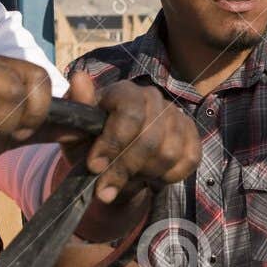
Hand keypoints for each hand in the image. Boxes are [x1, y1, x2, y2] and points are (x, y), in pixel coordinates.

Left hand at [63, 70, 198, 205]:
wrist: (117, 165)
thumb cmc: (92, 147)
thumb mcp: (75, 134)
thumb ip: (75, 110)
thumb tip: (79, 79)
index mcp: (124, 92)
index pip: (130, 112)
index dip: (113, 142)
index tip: (95, 167)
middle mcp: (153, 97)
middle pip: (149, 138)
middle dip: (124, 168)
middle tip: (105, 188)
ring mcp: (175, 115)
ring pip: (168, 153)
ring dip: (145, 174)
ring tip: (128, 179)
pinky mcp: (191, 135)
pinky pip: (189, 159)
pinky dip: (169, 176)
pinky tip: (151, 177)